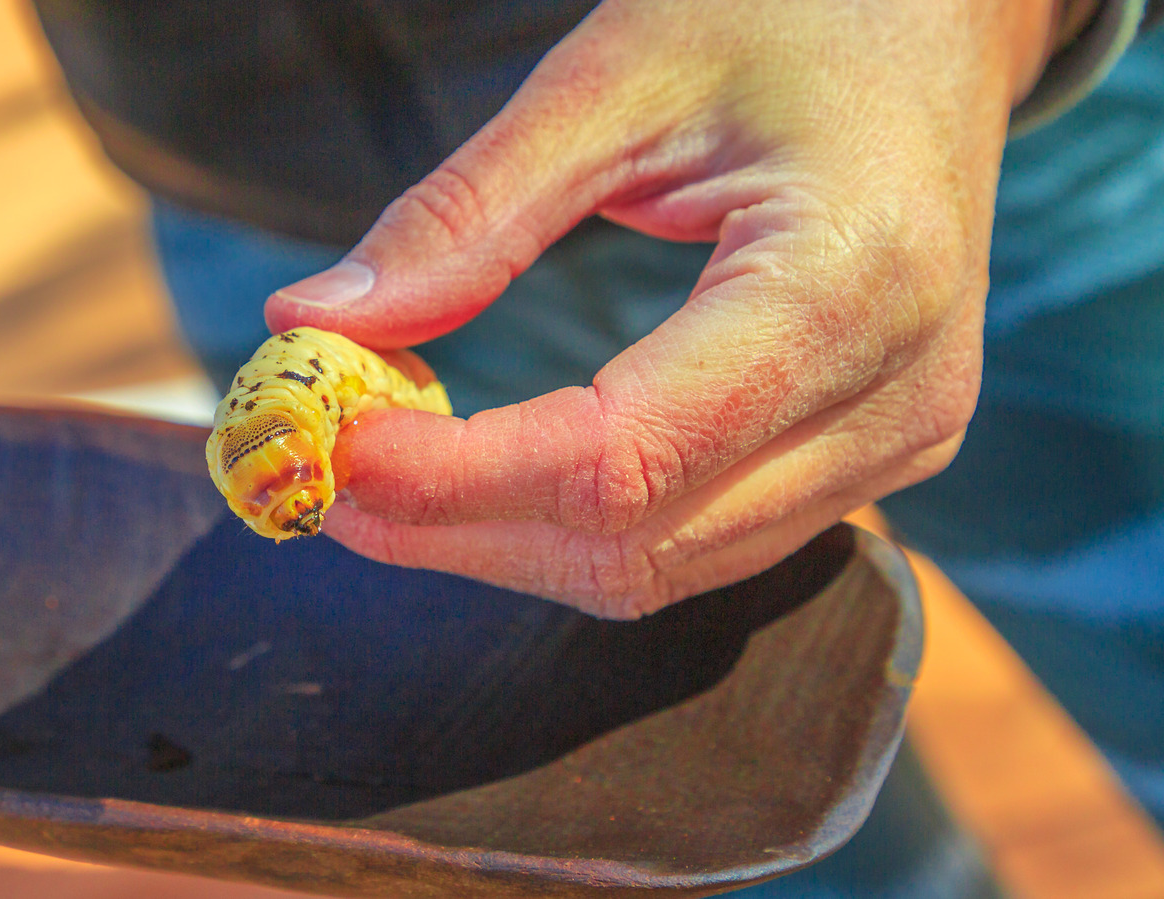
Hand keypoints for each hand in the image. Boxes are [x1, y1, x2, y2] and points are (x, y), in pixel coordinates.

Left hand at [266, 0, 1066, 616]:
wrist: (929, 29)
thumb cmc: (783, 16)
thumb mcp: (612, 80)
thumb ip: (466, 214)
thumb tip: (314, 323)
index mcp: (846, 280)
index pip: (620, 455)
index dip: (456, 476)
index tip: (329, 444)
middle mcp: (896, 397)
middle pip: (632, 541)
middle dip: (454, 527)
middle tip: (320, 474)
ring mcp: (898, 444)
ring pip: (660, 568)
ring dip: (502, 541)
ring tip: (384, 473)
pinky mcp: (874, 459)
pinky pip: (699, 544)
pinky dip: (574, 527)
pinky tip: (487, 475)